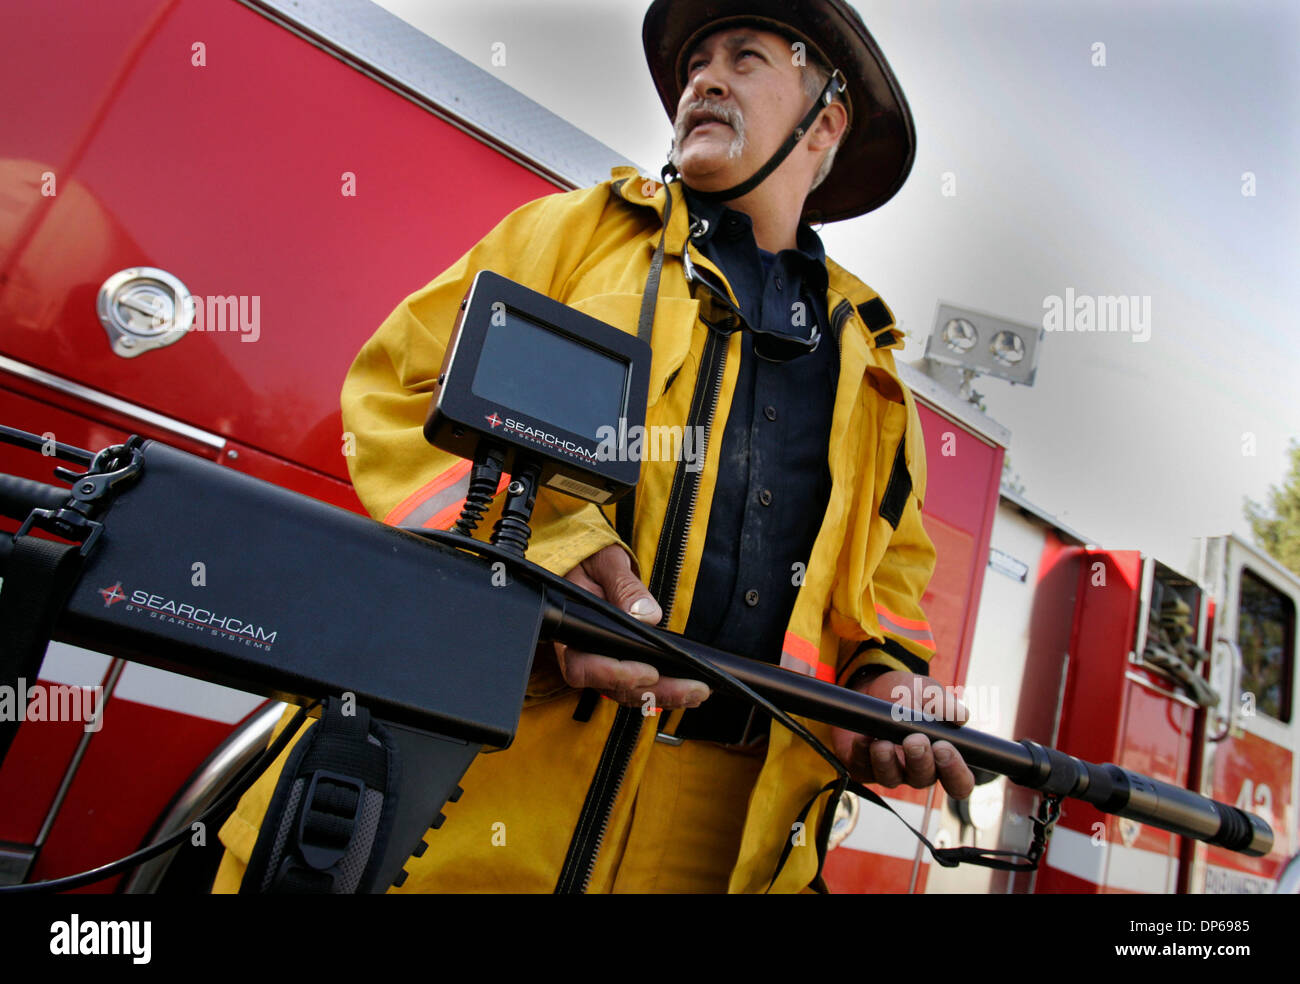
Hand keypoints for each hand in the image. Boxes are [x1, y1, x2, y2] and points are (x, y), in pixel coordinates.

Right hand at [554, 544, 710, 709]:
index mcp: (573, 630)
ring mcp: (600, 662)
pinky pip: (636, 686)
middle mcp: (583, 653)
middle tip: (694, 689)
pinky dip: (662, 690)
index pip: (582, 668)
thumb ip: (623, 587)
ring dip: (664, 696)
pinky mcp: (618, 663)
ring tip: (698, 691)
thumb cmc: (590, 562)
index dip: (616, 676)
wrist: (587, 565)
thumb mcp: (606, 564)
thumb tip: (646, 615)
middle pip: (613, 689)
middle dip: (656, 692)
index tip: (650, 672)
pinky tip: (688, 688)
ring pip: (628, 692)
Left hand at [831, 669, 974, 799]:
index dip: (955, 773)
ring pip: (891, 778)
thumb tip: (960, 716)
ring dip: (887, 761)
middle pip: (924, 779)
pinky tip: (864, 738)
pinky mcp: (863, 766)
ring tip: (883, 742)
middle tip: (915, 740)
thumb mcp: (927, 690)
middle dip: (920, 760)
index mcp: (942, 756)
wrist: (870, 683)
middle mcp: (918, 769)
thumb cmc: (906, 693)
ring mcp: (890, 770)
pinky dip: (863, 752)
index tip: (944, 748)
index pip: (959, 781)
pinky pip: (863, 768)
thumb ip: (943, 703)